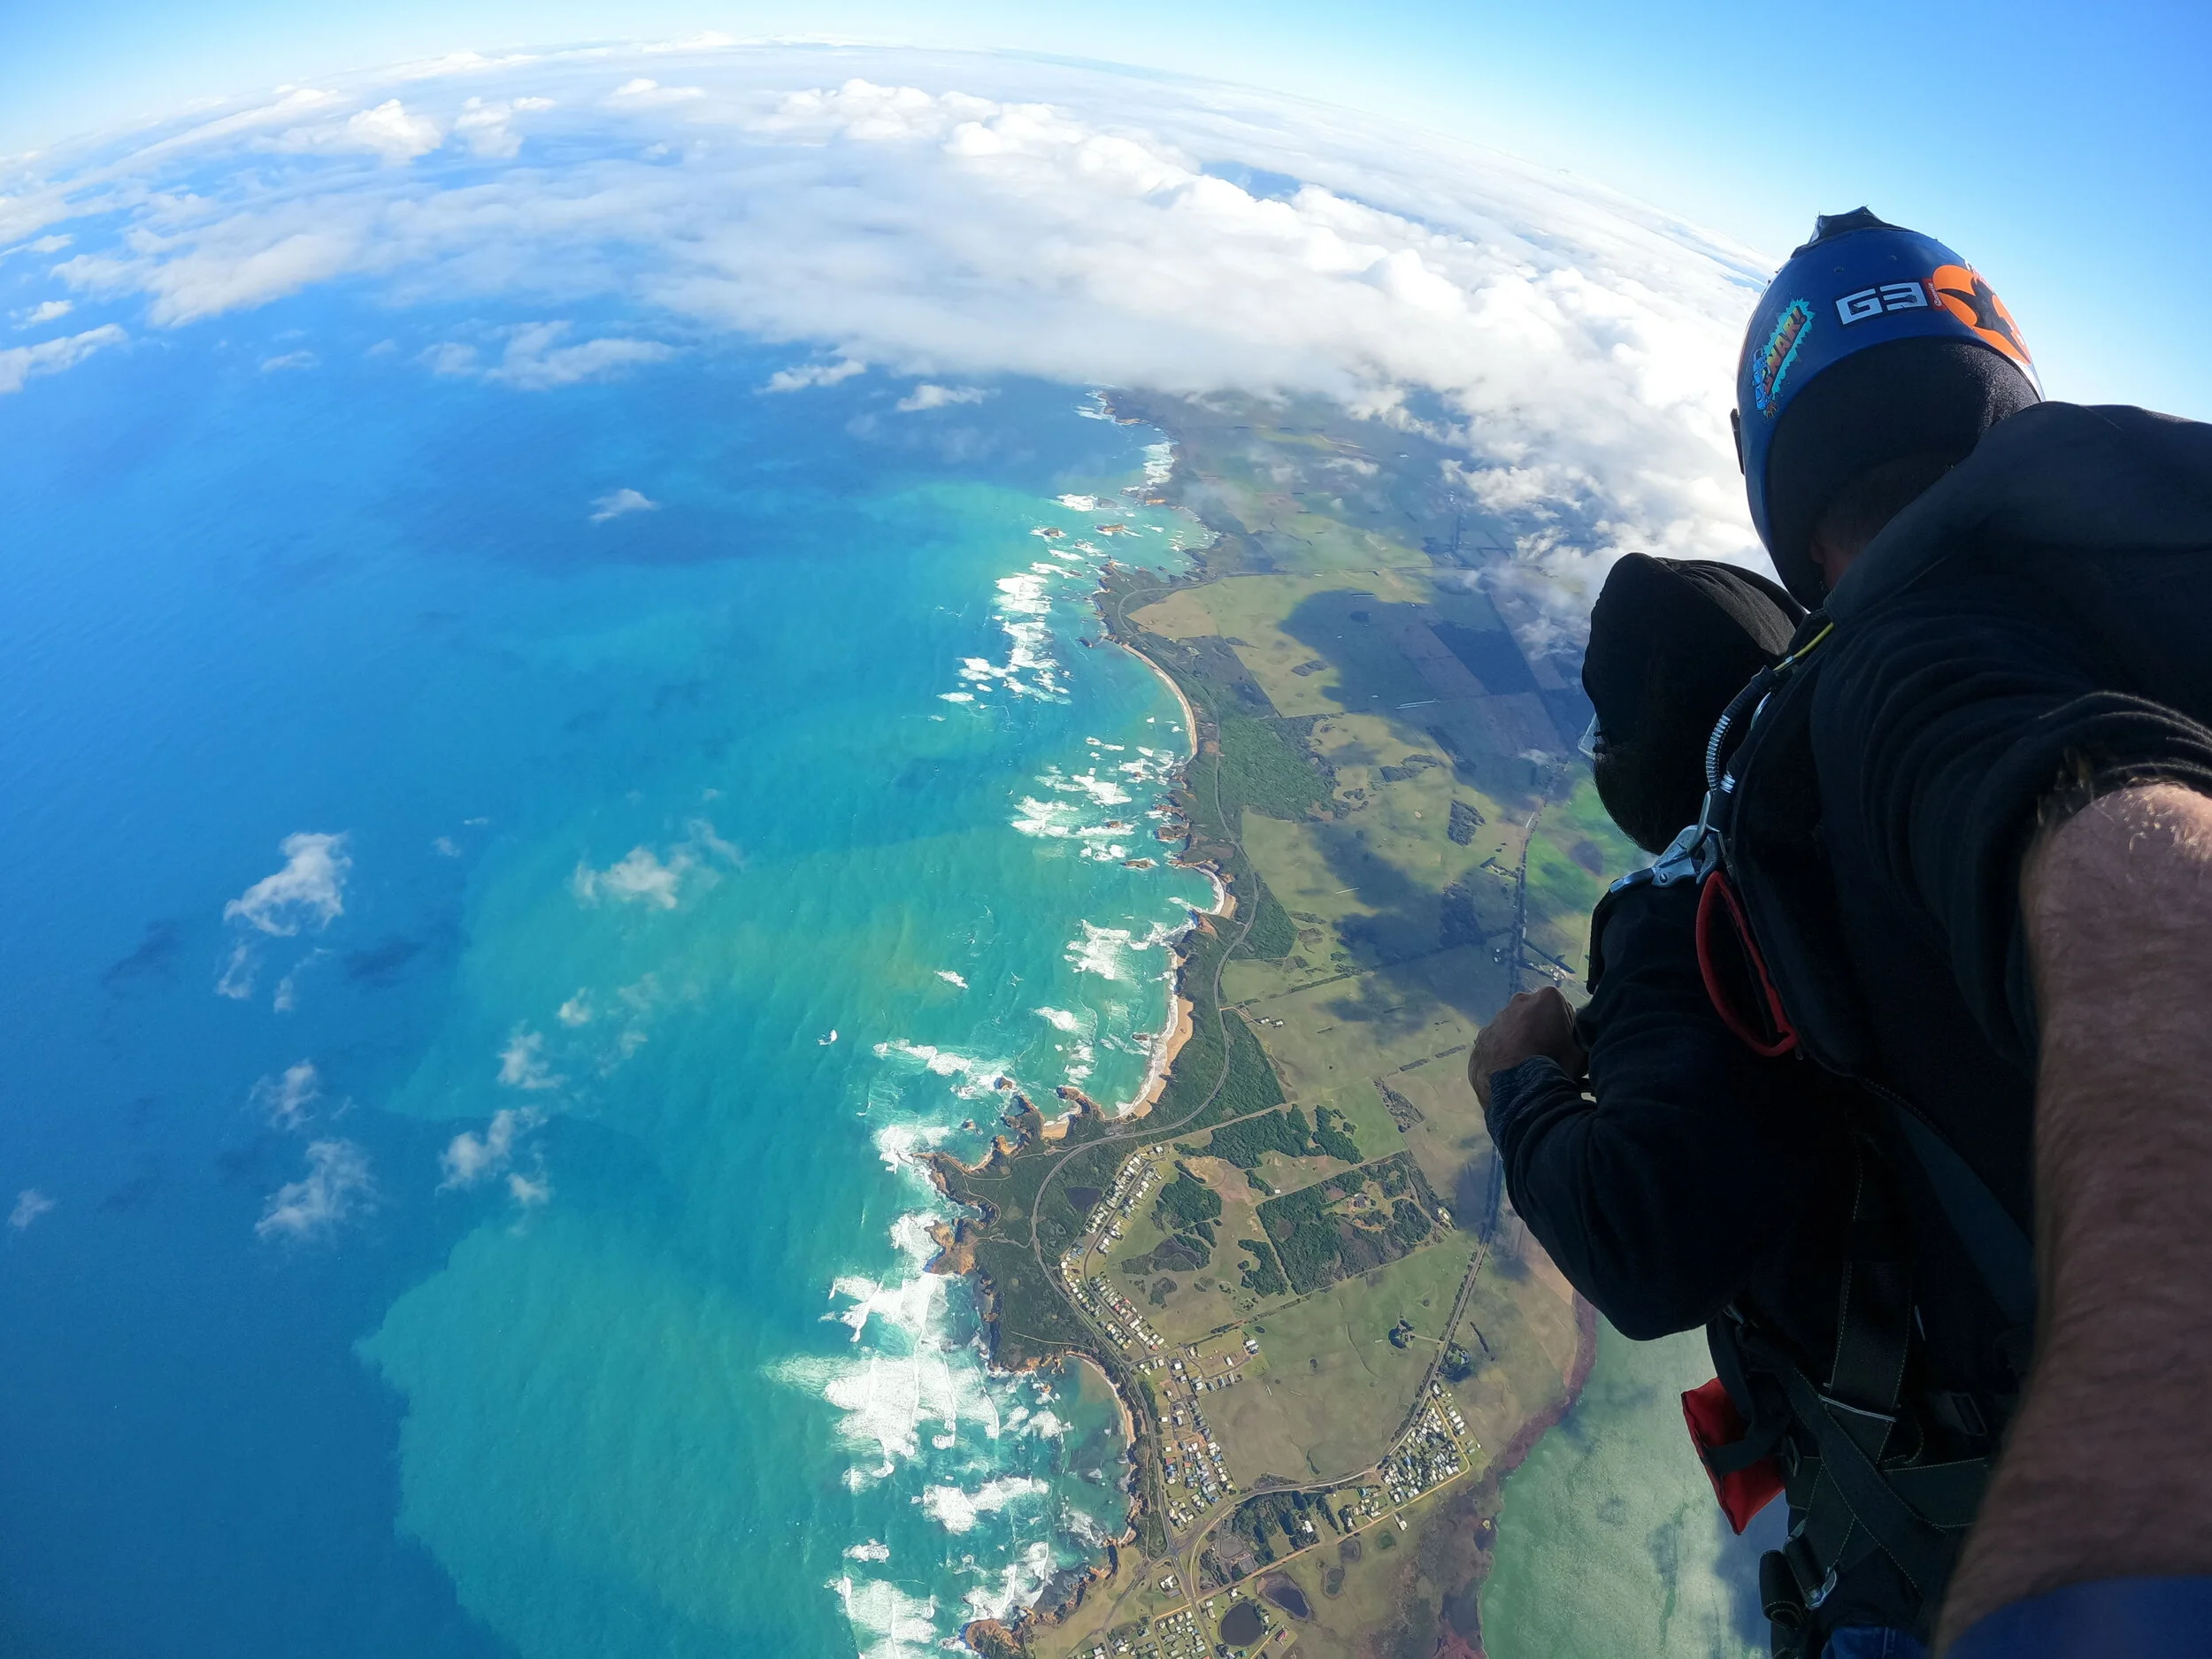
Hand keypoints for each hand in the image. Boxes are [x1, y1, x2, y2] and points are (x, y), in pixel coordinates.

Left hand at [1468, 987, 1586, 1107]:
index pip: (1563, 1011)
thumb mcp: (1581, 1055)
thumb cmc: (1553, 1065)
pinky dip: (1503, 1053)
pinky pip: (1497, 1043)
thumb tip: (1578, 1050)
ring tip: (1527, 1068)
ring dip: (1520, 1042)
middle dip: (1541, 1031)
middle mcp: (1519, 1001)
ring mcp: (1496, 1019)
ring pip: (1513, 1028)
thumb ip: (1579, 1045)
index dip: (1567, 1031)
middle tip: (1547, 1056)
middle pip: (1536, 1015)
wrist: (1516, 1088)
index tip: (1567, 1049)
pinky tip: (1510, 1073)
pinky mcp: (1481, 1038)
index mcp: (1547, 998)